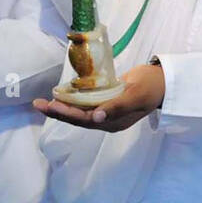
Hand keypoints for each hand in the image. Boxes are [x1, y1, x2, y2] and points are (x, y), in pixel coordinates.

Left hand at [32, 63, 164, 130]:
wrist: (163, 80)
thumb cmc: (151, 87)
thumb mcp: (136, 96)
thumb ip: (116, 107)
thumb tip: (95, 118)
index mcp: (113, 122)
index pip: (84, 120)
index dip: (67, 113)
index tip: (51, 105)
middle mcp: (107, 119)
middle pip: (78, 117)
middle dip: (58, 111)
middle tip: (38, 104)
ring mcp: (107, 110)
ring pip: (80, 111)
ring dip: (63, 106)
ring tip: (44, 102)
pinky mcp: (107, 100)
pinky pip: (87, 102)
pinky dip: (74, 99)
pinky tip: (63, 94)